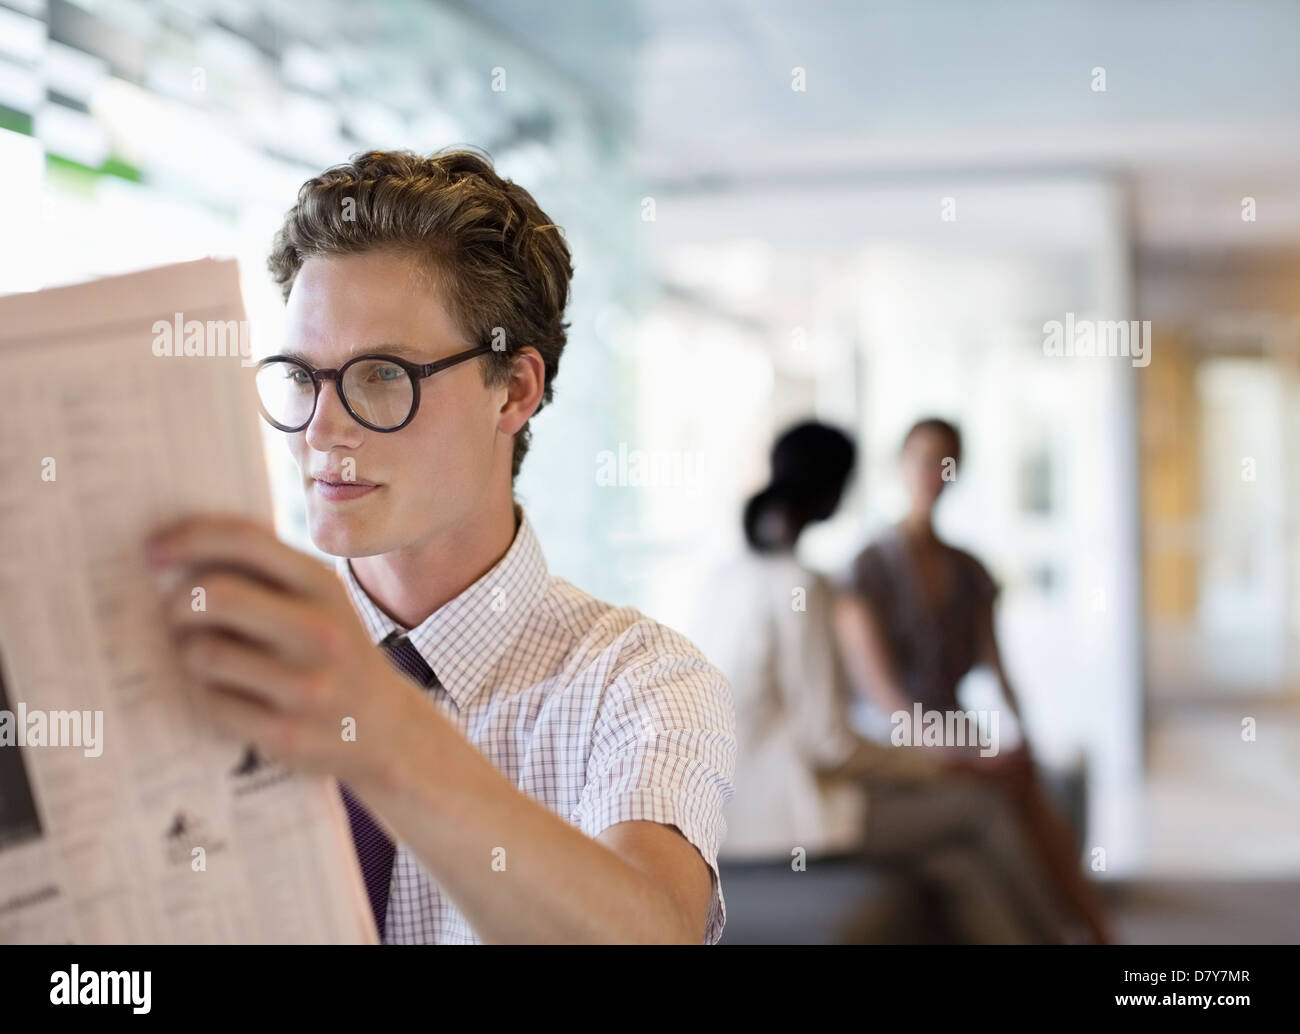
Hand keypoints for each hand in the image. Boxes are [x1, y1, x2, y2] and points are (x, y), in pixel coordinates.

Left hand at [145, 513, 432, 791]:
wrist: (384, 728)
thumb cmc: (331, 651)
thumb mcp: (318, 600)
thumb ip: (265, 570)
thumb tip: (178, 548)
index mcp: (325, 586)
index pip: (245, 541)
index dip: (188, 538)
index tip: (152, 551)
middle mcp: (321, 633)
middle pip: (214, 595)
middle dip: (177, 604)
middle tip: (174, 615)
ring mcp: (306, 687)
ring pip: (202, 653)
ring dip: (189, 654)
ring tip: (207, 659)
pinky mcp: (286, 735)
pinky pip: (209, 702)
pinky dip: (205, 696)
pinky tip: (226, 695)